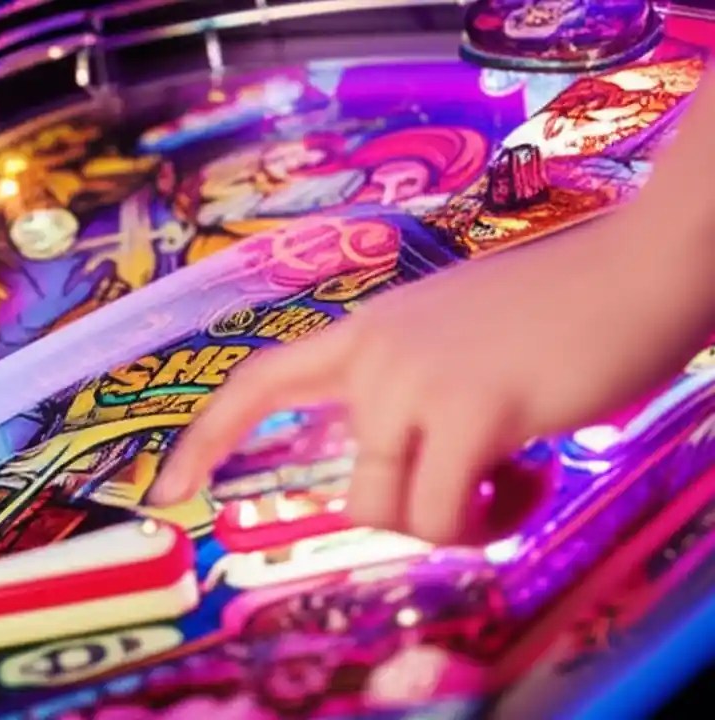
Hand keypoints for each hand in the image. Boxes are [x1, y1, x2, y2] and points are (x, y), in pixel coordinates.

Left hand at [150, 209, 713, 544]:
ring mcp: (412, 380)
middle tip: (489, 492)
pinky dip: (492, 521)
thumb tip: (412, 469)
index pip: (261, 380)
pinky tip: (532, 479)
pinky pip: (443, 517)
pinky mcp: (466, 410)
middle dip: (421, 515)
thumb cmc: (566, 309)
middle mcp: (375, 355)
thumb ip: (418, 392)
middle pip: (357, 490)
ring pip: (395, 512)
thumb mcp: (462, 342)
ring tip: (516, 480)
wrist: (640, 270)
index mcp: (368, 331)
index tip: (166, 489)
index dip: (208, 438)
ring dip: (460, 522)